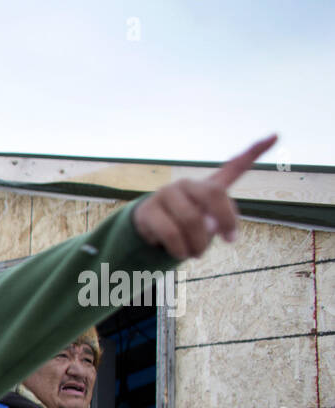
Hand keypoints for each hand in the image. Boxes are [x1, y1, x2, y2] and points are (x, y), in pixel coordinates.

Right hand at [133, 135, 276, 258]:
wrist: (148, 229)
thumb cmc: (185, 226)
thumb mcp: (206, 223)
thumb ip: (219, 221)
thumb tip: (210, 227)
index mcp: (208, 185)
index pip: (235, 165)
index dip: (256, 151)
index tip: (275, 136)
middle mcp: (188, 183)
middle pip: (214, 194)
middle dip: (226, 220)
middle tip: (230, 241)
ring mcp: (166, 193)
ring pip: (191, 219)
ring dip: (199, 244)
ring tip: (197, 254)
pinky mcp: (148, 209)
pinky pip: (170, 233)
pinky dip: (180, 250)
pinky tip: (181, 254)